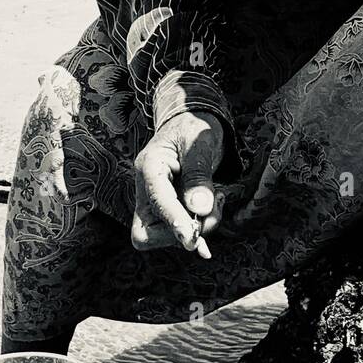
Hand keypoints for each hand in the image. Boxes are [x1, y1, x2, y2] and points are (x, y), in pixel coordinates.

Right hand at [132, 111, 223, 254]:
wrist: (192, 123)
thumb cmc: (194, 127)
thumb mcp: (200, 143)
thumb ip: (199, 175)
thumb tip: (199, 209)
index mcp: (149, 166)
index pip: (157, 202)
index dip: (174, 222)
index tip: (192, 239)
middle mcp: (145, 188)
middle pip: (147, 232)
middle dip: (181, 231)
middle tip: (212, 213)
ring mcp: (152, 201)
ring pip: (161, 236)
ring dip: (194, 230)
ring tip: (217, 202)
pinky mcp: (165, 209)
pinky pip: (174, 231)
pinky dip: (197, 227)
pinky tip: (214, 207)